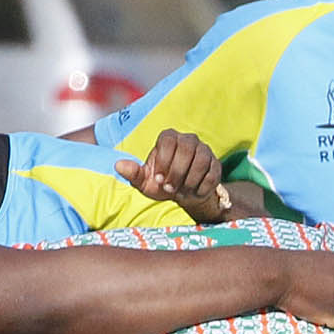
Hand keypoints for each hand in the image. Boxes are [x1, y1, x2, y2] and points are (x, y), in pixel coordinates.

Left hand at [117, 129, 233, 224]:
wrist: (184, 195)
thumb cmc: (161, 184)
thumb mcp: (144, 181)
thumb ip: (132, 173)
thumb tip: (118, 165)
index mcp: (168, 138)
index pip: (168, 141)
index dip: (163, 161)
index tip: (159, 178)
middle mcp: (188, 139)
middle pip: (186, 149)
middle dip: (177, 172)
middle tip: (169, 188)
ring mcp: (204, 151)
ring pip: (201, 161)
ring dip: (189, 180)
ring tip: (181, 191)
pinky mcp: (216, 164)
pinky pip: (212, 173)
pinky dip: (201, 187)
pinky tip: (194, 192)